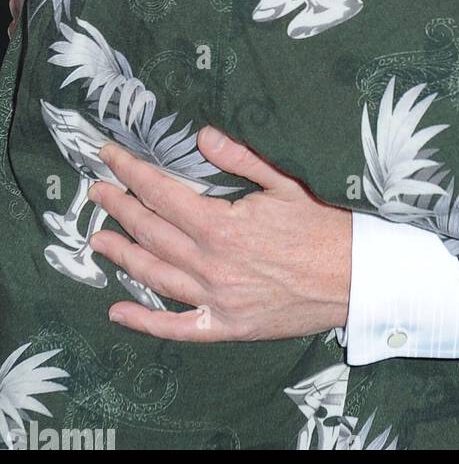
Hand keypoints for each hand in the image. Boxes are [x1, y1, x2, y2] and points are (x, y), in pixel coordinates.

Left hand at [87, 128, 352, 341]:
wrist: (355, 278)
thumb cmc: (322, 227)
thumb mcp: (284, 183)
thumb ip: (240, 159)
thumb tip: (202, 136)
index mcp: (223, 225)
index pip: (162, 193)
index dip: (132, 172)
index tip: (110, 157)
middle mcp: (212, 263)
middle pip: (152, 231)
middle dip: (120, 206)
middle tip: (97, 191)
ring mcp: (216, 299)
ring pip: (155, 275)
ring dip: (122, 255)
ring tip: (98, 238)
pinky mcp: (226, 326)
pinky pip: (177, 327)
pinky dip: (144, 322)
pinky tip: (118, 311)